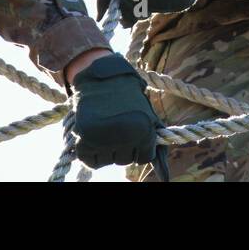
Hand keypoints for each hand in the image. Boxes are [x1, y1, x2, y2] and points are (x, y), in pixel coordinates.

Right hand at [70, 53, 169, 179]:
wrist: (102, 74)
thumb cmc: (127, 93)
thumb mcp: (146, 112)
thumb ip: (152, 138)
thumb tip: (163, 175)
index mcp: (143, 130)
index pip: (143, 157)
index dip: (137, 145)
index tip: (130, 130)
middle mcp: (125, 136)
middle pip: (125, 160)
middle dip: (121, 146)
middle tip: (115, 126)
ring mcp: (103, 138)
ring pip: (108, 161)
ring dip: (105, 149)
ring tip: (104, 128)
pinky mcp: (84, 139)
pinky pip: (90, 161)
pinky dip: (90, 152)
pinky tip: (92, 135)